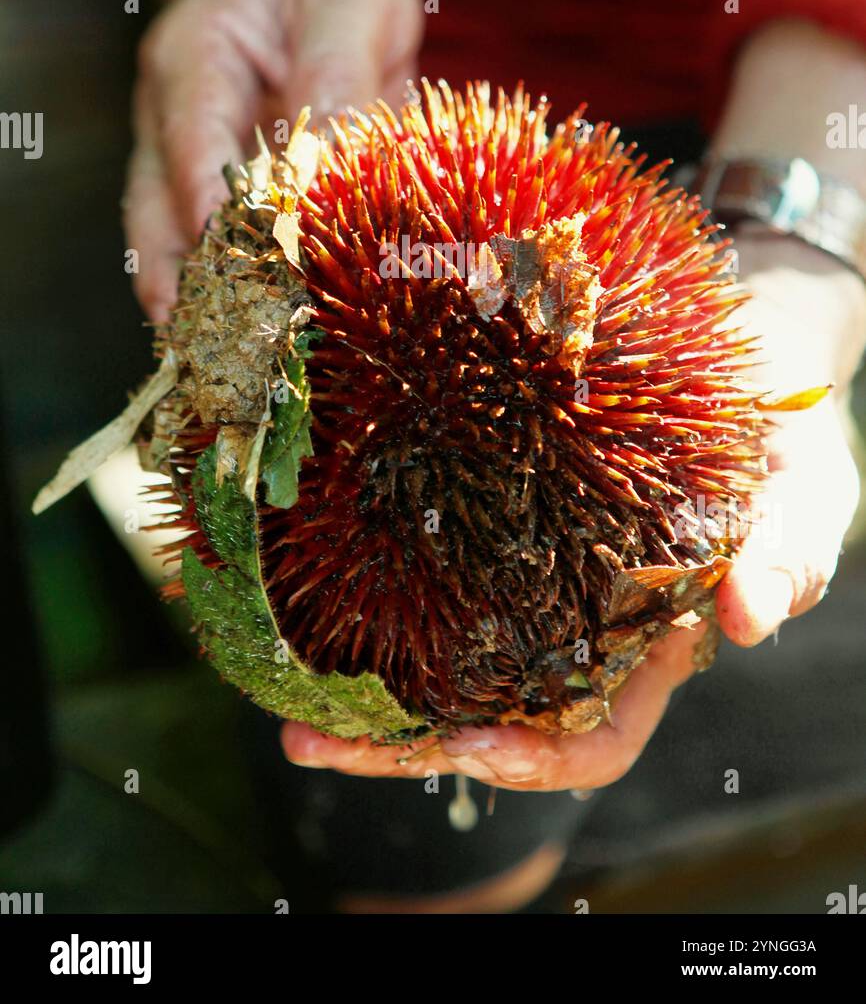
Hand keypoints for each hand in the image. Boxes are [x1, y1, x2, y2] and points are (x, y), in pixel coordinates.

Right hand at [126, 0, 422, 320]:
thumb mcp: (351, 4)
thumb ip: (339, 78)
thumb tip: (330, 162)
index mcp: (194, 53)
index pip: (190, 137)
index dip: (208, 204)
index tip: (235, 260)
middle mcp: (170, 107)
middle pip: (158, 200)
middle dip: (182, 271)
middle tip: (220, 337)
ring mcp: (181, 149)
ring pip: (166, 232)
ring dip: (189, 292)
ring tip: (216, 356)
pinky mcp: (212, 183)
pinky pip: (204, 240)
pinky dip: (220, 285)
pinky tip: (241, 334)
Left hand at [281, 232, 865, 789]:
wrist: (744, 363)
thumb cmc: (784, 446)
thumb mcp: (802, 497)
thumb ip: (785, 555)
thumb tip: (749, 620)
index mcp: (649, 654)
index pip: (589, 741)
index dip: (530, 758)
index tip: (467, 745)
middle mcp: (580, 635)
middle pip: (486, 717)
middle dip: (400, 742)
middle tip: (308, 738)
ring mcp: (535, 583)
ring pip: (443, 661)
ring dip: (365, 686)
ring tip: (285, 699)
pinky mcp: (500, 525)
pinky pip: (434, 576)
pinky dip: (376, 592)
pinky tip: (313, 589)